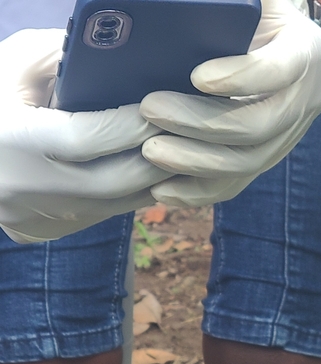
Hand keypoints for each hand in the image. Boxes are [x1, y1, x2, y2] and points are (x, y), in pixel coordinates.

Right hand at [0, 29, 170, 242]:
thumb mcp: (12, 65)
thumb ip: (60, 58)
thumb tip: (119, 60)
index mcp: (14, 141)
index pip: (87, 139)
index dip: (129, 126)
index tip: (159, 108)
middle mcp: (30, 188)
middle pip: (113, 182)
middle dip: (155, 158)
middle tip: (185, 134)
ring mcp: (41, 217)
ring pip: (116, 206)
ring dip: (153, 181)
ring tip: (181, 153)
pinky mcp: (49, 231)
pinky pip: (105, 215)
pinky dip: (133, 193)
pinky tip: (155, 172)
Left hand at [140, 0, 320, 206]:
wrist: (277, 38)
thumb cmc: (253, 10)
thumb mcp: (253, 2)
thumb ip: (232, 4)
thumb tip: (185, 5)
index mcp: (306, 51)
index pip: (278, 70)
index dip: (240, 78)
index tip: (196, 75)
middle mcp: (307, 99)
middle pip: (258, 127)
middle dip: (200, 124)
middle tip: (151, 110)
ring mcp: (290, 135)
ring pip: (247, 163)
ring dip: (195, 162)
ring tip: (149, 150)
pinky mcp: (268, 158)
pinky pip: (237, 184)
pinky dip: (198, 191)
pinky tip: (163, 190)